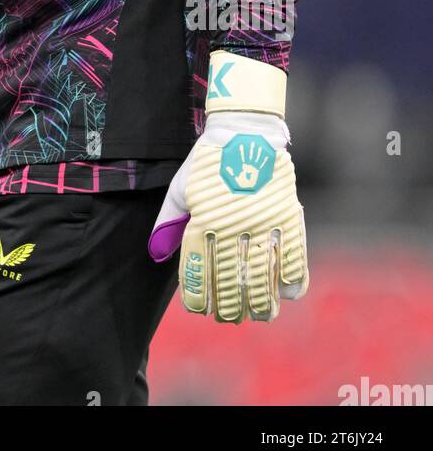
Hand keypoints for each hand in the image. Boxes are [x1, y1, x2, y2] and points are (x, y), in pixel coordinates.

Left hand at [148, 110, 308, 322]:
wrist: (245, 132)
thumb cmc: (208, 161)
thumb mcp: (182, 188)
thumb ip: (169, 222)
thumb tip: (157, 254)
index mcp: (203, 218)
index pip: (198, 268)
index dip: (198, 294)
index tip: (200, 309)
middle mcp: (231, 224)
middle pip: (231, 278)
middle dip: (230, 305)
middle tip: (230, 318)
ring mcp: (261, 220)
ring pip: (262, 273)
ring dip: (260, 300)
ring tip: (260, 315)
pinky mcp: (287, 214)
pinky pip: (292, 253)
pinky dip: (292, 277)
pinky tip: (286, 294)